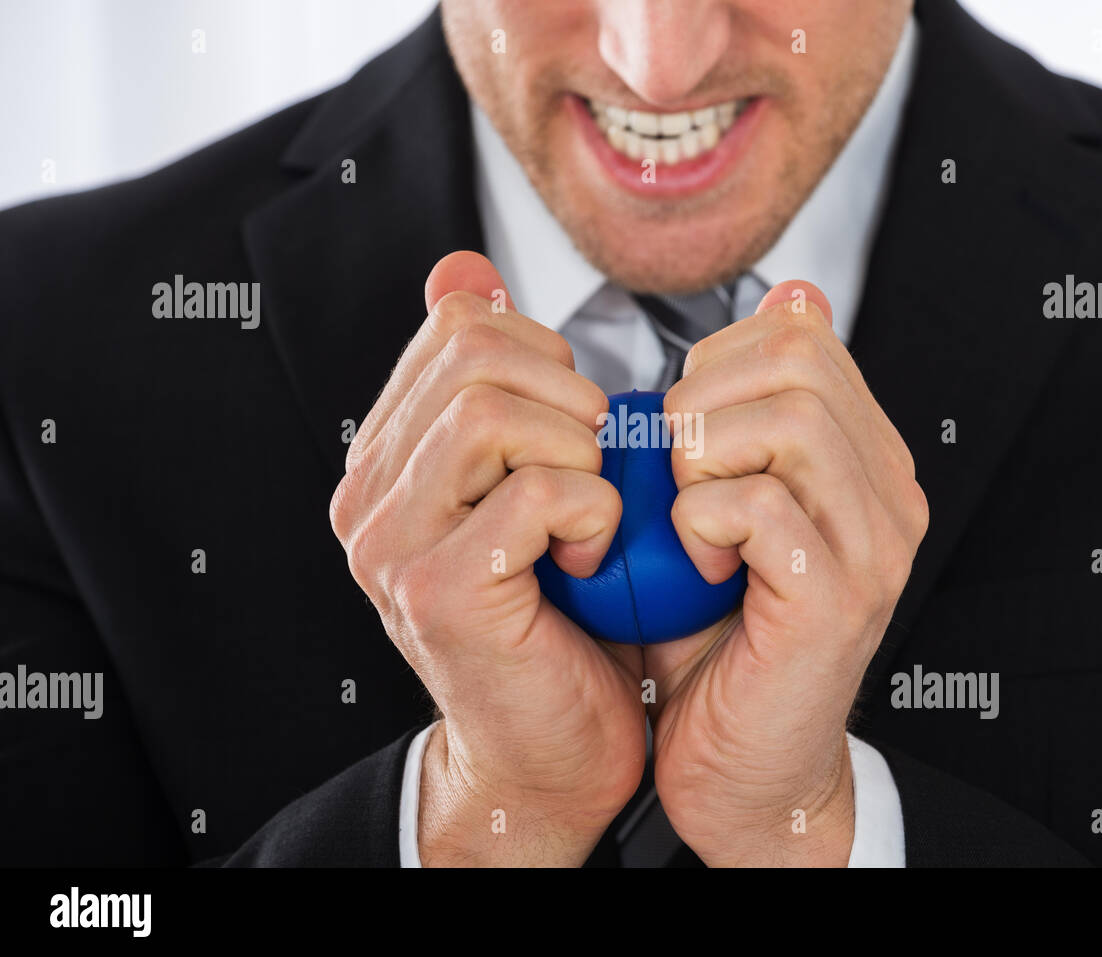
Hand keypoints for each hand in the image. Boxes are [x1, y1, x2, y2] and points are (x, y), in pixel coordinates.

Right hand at [329, 251, 645, 865]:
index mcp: (386, 460)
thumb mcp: (522, 481)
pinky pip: (539, 492)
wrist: (552, 748)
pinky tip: (596, 553)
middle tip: (596, 462)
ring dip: (580, 448)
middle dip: (567, 393)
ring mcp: (392, 546)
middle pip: (475, 354)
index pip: (457, 325)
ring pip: (493, 412)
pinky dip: (594, 509)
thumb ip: (492, 382)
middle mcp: (368, 498)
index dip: (543, 352)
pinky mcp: (440, 592)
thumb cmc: (557, 616)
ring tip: (595, 506)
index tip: (573, 418)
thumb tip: (460, 271)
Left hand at [645, 280, 927, 866]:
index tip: (682, 427)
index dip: (715, 361)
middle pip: (797, 361)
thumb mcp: (725, 501)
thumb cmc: (717, 637)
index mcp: (865, 460)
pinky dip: (700, 522)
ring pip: (789, 420)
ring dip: (702, 457)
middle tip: (675, 470)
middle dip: (703, 398)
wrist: (742, 766)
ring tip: (687, 515)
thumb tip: (789, 295)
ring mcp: (873, 547)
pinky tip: (699, 564)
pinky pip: (760, 505)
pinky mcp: (837, 600)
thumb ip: (750, 408)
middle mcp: (887, 494)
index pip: (802, 336)